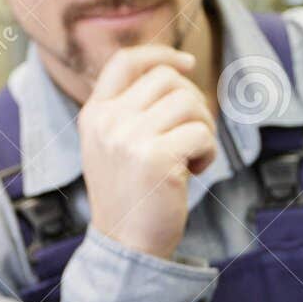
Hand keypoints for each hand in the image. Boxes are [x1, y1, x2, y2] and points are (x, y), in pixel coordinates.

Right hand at [77, 44, 216, 259]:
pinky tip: (194, 172)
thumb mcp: (114, 146)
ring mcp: (128, 138)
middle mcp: (107, 121)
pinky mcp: (155, 158)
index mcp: (94, 115)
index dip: (160, 54)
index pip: (125, 61)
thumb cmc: (131, 196)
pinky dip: (208, 152)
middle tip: (191, 136)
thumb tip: (175, 70)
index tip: (187, 62)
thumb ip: (130, 111)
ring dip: (203, 128)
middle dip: (192, 103)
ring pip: (189, 102)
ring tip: (192, 156)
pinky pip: (201, 133)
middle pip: (168, 79)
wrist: (126, 247)